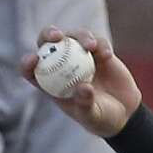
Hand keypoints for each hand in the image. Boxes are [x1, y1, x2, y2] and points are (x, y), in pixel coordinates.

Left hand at [19, 27, 140, 137]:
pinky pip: (97, 41)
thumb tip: (84, 87)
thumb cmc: (101, 119)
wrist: (125, 113)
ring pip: (73, 37)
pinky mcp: (98, 51)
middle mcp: (61, 66)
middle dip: (48, 34)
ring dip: (80, 36)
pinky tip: (107, 54)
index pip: (31, 70)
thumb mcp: (92, 116)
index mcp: (50, 84)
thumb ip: (86, 104)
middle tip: (58, 36)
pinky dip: (101, 44)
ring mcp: (79, 56)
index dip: (27, 63)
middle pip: (47, 43)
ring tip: (91, 46)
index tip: (34, 59)